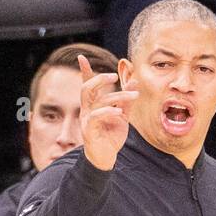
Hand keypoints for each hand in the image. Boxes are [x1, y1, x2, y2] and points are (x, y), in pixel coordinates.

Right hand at [78, 53, 136, 171]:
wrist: (106, 159)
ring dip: (117, 96)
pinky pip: (96, 117)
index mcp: (93, 105)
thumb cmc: (111, 137)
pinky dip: (108, 112)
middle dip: (99, 79)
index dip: (84, 71)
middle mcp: (87, 111)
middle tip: (114, 76)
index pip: (87, 85)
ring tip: (134, 96)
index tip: (81, 56)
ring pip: (97, 102)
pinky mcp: (89, 131)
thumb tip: (134, 81)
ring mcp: (86, 121)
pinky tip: (119, 112)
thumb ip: (126, 100)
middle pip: (87, 89)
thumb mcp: (122, 116)